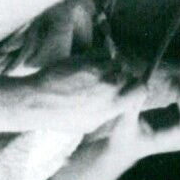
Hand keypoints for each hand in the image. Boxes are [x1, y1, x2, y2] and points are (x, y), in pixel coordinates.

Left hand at [23, 56, 143, 135]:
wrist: (37, 100)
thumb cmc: (60, 117)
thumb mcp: (89, 125)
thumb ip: (108, 113)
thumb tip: (117, 105)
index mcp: (112, 106)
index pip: (142, 89)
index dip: (138, 88)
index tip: (130, 89)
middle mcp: (109, 86)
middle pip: (129, 74)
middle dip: (123, 77)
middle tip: (109, 82)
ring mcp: (98, 71)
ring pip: (117, 63)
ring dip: (110, 67)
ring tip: (95, 75)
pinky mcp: (86, 59)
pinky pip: (103, 54)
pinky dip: (98, 59)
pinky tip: (86, 68)